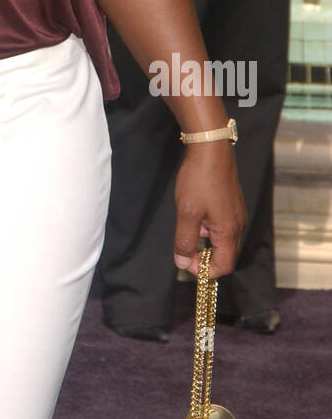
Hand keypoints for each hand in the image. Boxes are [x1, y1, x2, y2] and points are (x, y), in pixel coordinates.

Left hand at [172, 142, 246, 279]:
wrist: (211, 148)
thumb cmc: (200, 179)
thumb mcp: (187, 213)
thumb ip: (185, 240)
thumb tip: (182, 263)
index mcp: (229, 231)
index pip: (223, 266)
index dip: (204, 271)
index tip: (185, 261)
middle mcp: (237, 225)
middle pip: (225, 255)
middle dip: (205, 257)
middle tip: (185, 248)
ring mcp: (236, 213)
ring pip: (222, 239)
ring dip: (205, 239)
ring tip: (188, 222)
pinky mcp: (232, 203)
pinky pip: (222, 225)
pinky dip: (208, 227)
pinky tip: (195, 211)